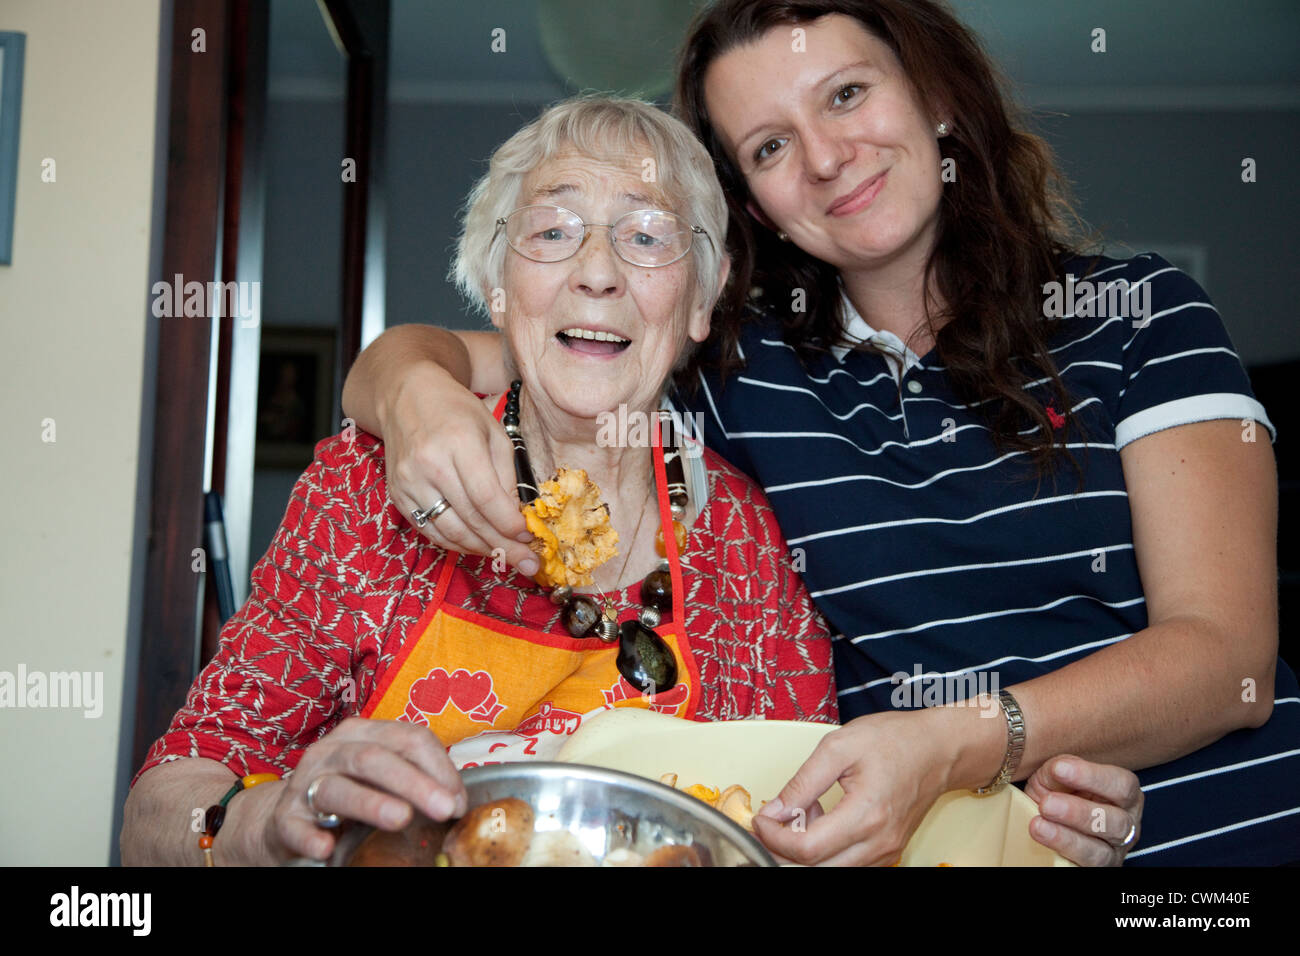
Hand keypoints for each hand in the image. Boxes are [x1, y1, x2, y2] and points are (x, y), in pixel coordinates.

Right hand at [261, 717, 467, 861]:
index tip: (458, 801)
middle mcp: (333, 751)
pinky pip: (296, 826)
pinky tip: (326, 847)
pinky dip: (311, 836)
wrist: (287, 817)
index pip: (408, 738)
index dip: (439, 767)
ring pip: (338, 787)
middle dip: (413, 782)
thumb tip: (457, 802)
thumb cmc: (349, 792)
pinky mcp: (284, 817)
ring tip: (400, 818)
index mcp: (363, 734)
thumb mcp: (382, 778)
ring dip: (371, 803)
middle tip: (443, 808)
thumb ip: (416, 780)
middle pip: (374, 758)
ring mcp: (305, 783)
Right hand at [382, 364, 537, 574]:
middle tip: (527, 564)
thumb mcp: (494, 432)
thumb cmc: (457, 412)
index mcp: (459, 443)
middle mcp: (429, 465)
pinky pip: (429, 530)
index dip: (510, 524)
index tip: (529, 537)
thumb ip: (507, 475)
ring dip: (481, 550)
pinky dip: (456, 543)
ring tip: (505, 557)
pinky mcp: (397, 495)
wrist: (406, 397)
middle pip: (471, 519)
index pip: (487, 498)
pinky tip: (477, 546)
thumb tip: (519, 518)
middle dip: (503, 546)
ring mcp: (409, 482)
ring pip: (450, 532)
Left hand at [751, 710, 953, 865]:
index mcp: (866, 814)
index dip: (772, 837)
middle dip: (783, 848)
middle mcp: (879, 842)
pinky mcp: (887, 853)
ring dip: (805, 850)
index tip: (760, 817)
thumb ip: (802, 783)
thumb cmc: (894, 740)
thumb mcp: (838, 747)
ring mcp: (885, 852)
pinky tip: (823, 819)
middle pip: (815, 868)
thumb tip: (773, 811)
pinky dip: (824, 850)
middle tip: (774, 818)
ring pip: (829, 870)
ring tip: (806, 811)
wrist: (938, 748)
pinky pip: (845, 864)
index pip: (806, 849)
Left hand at [1024, 754, 1142, 866]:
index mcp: (1125, 794)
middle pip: (1117, 822)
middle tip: (1047, 803)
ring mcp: (1113, 852)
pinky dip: (1061, 852)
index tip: (1058, 769)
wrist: (1045, 821)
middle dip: (1079, 812)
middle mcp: (1126, 824)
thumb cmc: (1058, 793)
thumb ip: (1058, 770)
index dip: (1092, 776)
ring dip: (1066, 837)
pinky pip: (1084, 866)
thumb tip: (1058, 769)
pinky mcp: (1096, 869)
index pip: (1122, 784)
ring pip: (1100, 852)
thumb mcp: (1056, 777)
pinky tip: (1042, 838)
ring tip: (1037, 825)